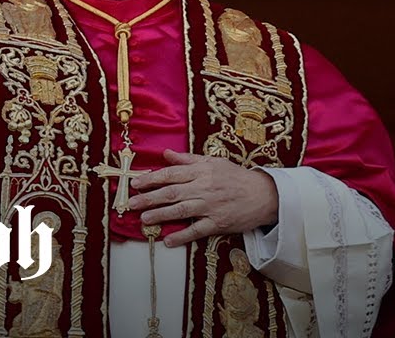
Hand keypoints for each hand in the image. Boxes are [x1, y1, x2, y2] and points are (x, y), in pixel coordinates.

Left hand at [127, 149, 278, 247]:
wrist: (263, 194)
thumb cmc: (236, 177)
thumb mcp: (213, 162)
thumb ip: (187, 159)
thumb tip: (165, 154)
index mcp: (201, 171)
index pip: (171, 174)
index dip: (151, 179)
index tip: (135, 183)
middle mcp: (203, 188)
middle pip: (171, 193)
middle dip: (149, 198)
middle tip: (131, 203)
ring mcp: (210, 206)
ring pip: (181, 211)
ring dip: (160, 215)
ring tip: (144, 219)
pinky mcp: (218, 223)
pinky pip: (197, 231)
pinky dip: (182, 236)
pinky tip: (168, 240)